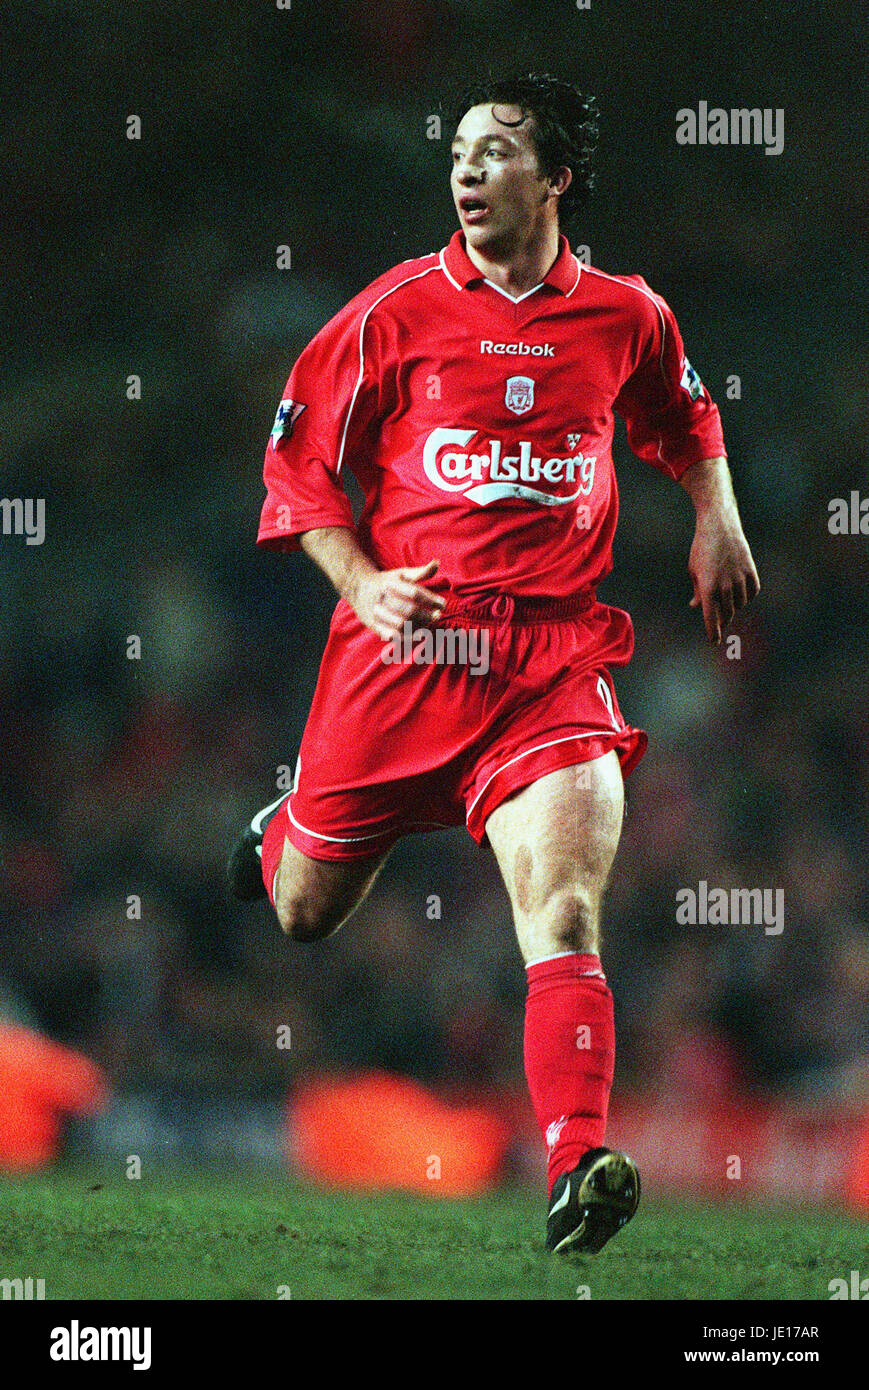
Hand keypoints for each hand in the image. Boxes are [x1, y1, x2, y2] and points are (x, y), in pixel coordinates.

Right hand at [346, 560, 445, 640]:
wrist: (358, 588)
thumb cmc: (387, 581)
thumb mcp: (401, 574)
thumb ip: (420, 572)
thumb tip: (437, 563)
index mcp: (391, 584)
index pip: (414, 593)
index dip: (430, 600)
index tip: (442, 604)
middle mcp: (382, 598)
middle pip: (407, 611)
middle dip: (425, 616)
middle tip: (437, 615)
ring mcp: (377, 613)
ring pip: (400, 625)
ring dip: (418, 627)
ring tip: (429, 626)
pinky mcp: (374, 625)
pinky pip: (391, 635)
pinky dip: (405, 637)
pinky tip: (417, 635)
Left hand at [688, 512, 759, 643]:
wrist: (720, 526)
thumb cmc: (702, 548)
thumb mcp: (694, 570)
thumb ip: (698, 591)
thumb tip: (696, 606)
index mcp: (708, 587)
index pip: (711, 617)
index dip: (712, 632)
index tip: (714, 642)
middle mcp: (725, 585)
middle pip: (727, 613)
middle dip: (723, 619)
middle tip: (720, 620)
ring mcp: (740, 578)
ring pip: (740, 604)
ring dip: (734, 605)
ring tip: (727, 596)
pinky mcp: (751, 571)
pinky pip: (752, 593)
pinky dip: (747, 595)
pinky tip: (740, 591)